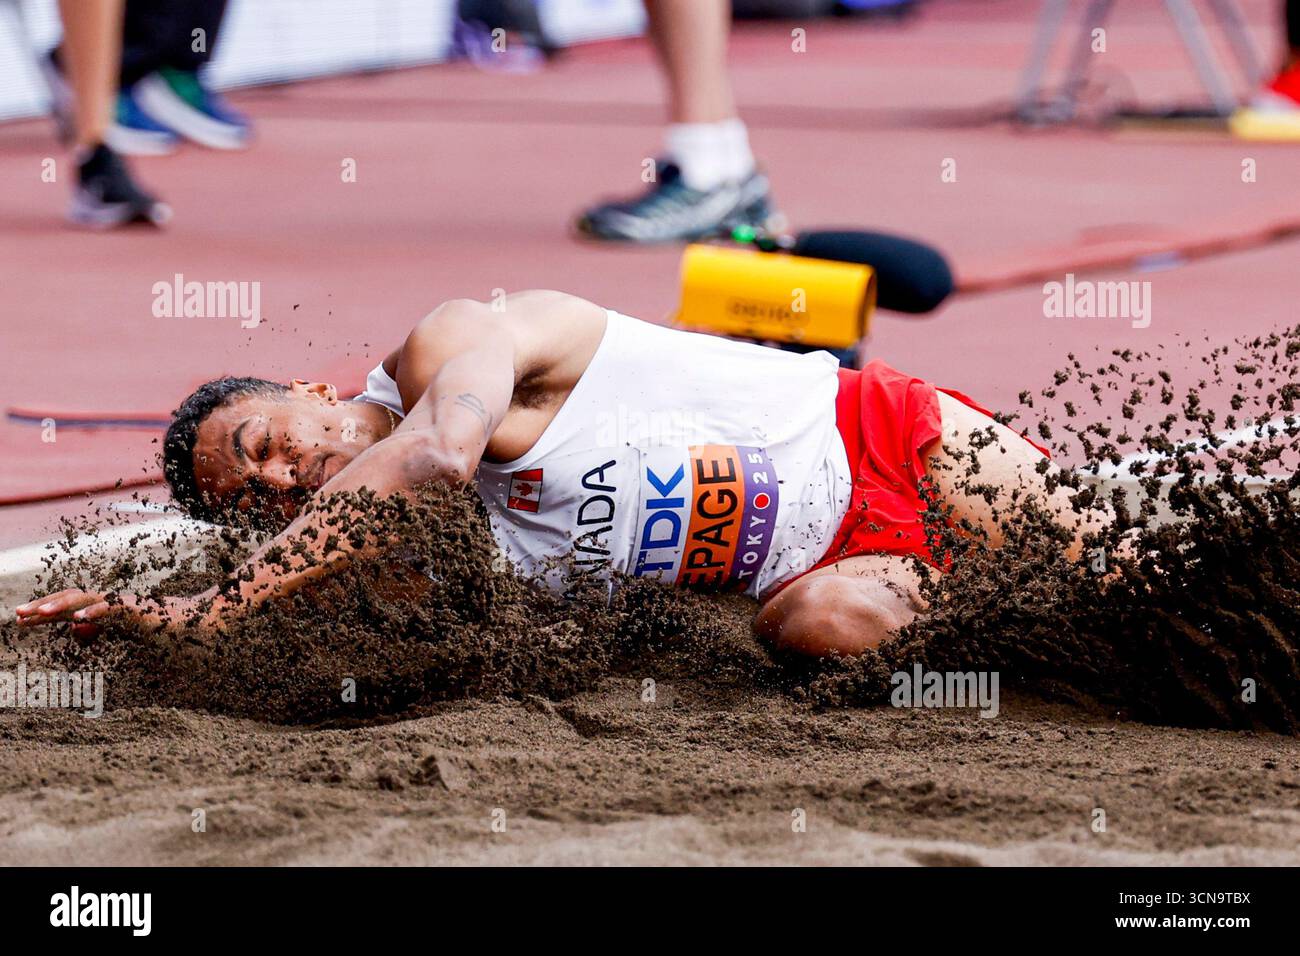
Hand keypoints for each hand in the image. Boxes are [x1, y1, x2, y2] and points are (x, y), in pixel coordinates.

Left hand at [15, 589, 200, 642]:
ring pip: (87, 599)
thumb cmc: (175, 636)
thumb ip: (112, 639)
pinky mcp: (140, 608)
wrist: (206, 625)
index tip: (21, 619)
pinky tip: (77, 620)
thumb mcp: (134, 643)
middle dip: (43, 607)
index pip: (71, 608)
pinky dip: (95, 612)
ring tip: (37, 615)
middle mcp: (115, 603)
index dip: (45, 612)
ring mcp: (127, 604)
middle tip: (16, 616)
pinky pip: (113, 608)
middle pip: (71, 599)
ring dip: (61, 606)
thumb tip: (87, 638)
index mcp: (110, 611)